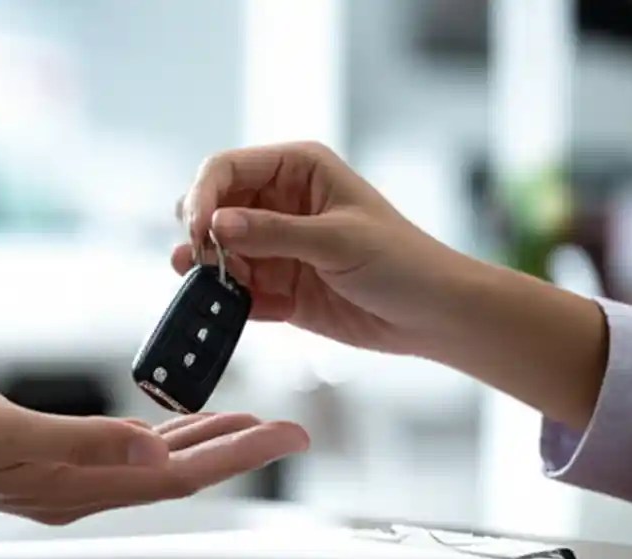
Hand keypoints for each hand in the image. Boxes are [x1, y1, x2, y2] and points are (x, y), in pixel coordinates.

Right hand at [0, 369, 308, 523]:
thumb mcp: (3, 432)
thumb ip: (80, 444)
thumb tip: (151, 450)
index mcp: (73, 485)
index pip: (176, 475)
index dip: (237, 457)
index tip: (287, 435)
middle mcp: (76, 489)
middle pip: (177, 472)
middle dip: (238, 451)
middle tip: (290, 428)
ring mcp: (61, 476)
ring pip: (153, 462)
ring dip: (204, 444)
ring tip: (248, 424)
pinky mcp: (45, 457)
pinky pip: (121, 448)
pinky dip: (158, 435)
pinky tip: (168, 424)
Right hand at [174, 142, 606, 429]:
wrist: (434, 316)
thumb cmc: (403, 261)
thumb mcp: (338, 241)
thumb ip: (274, 233)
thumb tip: (217, 224)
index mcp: (296, 169)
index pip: (226, 168)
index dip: (202, 195)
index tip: (197, 229)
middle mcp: (278, 203)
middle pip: (212, 207)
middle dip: (198, 230)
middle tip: (198, 258)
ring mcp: (274, 246)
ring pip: (216, 251)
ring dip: (204, 267)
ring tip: (202, 283)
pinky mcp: (276, 288)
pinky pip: (234, 290)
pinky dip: (222, 300)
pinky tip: (223, 309)